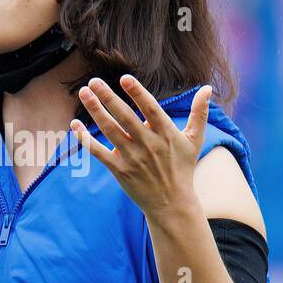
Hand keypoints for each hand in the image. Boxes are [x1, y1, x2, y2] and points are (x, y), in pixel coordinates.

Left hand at [70, 75, 212, 217]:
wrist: (172, 203)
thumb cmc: (183, 168)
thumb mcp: (195, 140)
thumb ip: (200, 113)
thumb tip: (207, 88)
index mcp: (166, 134)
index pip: (150, 109)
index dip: (137, 93)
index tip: (124, 78)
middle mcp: (148, 144)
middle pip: (125, 117)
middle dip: (109, 97)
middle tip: (94, 81)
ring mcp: (133, 158)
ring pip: (110, 131)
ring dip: (95, 111)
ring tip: (84, 93)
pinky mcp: (120, 170)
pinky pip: (99, 153)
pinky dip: (86, 140)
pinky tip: (75, 125)